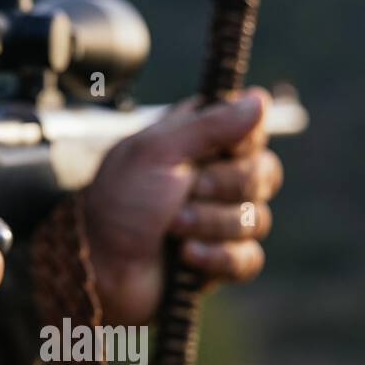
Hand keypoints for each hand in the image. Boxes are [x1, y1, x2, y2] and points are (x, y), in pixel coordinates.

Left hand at [82, 87, 282, 325]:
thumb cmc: (118, 202)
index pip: (250, 130)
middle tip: (186, 190)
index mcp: (196, 143)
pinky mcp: (220, 260)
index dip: (243, 142)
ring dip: (211, 222)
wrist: (100, 266)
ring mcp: (219, 220)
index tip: (223, 149)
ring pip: (257, 219)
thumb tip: (259, 98)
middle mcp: (213, 177)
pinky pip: (248, 258)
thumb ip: (210, 125)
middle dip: (225, 186)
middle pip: (264, 173)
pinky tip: (187, 256)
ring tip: (173, 226)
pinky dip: (217, 257)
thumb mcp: (156, 152)